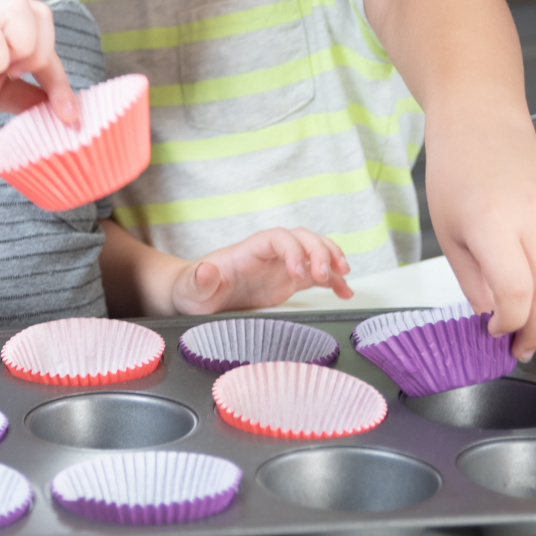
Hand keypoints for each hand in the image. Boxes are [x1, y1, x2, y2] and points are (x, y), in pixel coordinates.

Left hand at [170, 227, 352, 314]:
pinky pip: (314, 275)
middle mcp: (267, 255)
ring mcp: (279, 267)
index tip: (298, 273)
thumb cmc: (192, 290)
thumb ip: (199, 281)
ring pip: (312, 251)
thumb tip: (206, 271)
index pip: (277, 238)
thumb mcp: (190, 289)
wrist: (195, 297)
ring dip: (331, 258)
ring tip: (344, 276)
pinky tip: (344, 291)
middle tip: (327, 274)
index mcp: (247, 251)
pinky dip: (332, 280)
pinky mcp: (286, 282)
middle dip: (318, 251)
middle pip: (300, 238)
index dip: (292, 250)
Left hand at [427, 110, 535, 360]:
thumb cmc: (458, 172)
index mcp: (495, 224)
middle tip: (526, 347)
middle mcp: (535, 214)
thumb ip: (472, 280)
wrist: (478, 125)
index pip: (517, 293)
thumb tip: (492, 317)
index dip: (511, 324)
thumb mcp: (448, 232)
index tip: (497, 332)